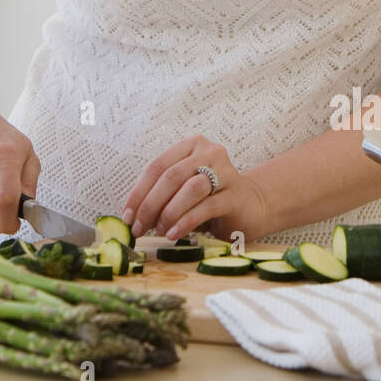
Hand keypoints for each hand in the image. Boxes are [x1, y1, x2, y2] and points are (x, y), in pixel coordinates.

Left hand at [122, 135, 269, 242]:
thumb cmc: (209, 198)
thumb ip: (161, 194)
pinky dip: (185, 222)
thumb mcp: (183, 190)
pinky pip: (205, 207)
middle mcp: (209, 152)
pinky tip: (174, 234)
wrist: (252, 206)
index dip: (139, 192)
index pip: (157, 166)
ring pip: (189, 189)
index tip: (127, 215)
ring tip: (159, 230)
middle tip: (139, 228)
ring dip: (168, 213)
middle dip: (150, 205)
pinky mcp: (236, 195)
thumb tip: (131, 214)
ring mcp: (226, 171)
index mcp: (191, 145)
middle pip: (171, 176)